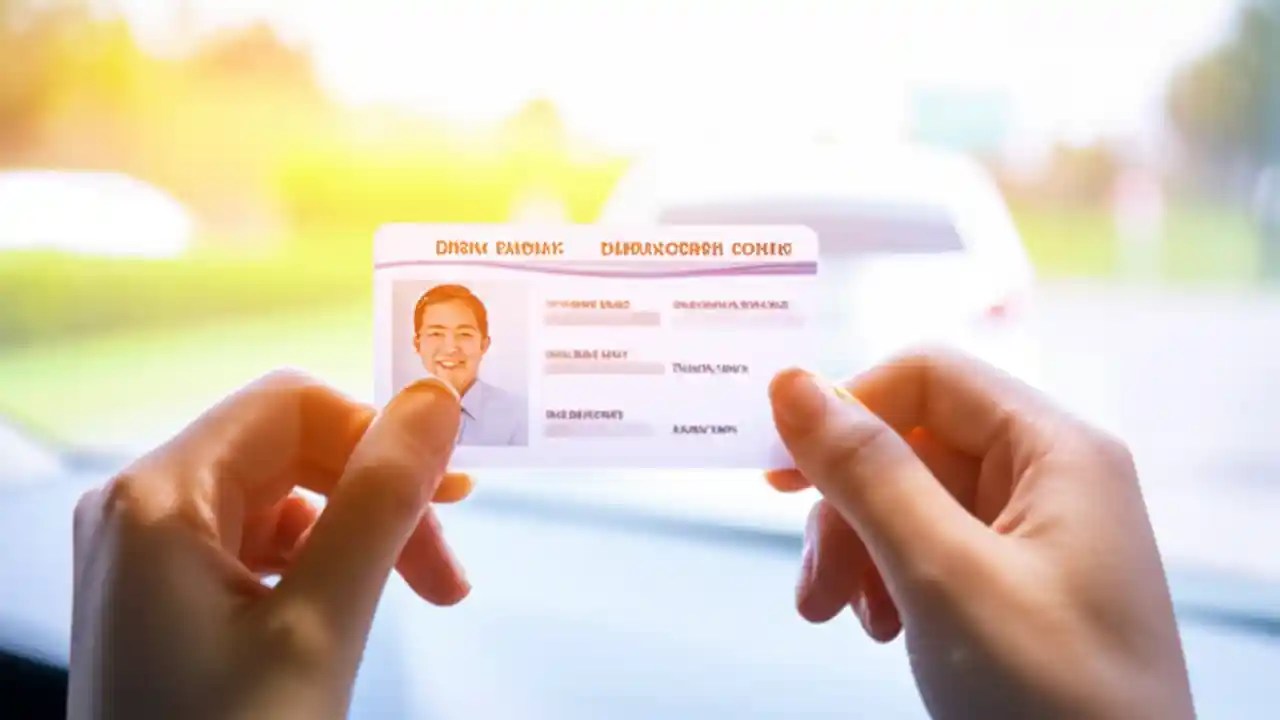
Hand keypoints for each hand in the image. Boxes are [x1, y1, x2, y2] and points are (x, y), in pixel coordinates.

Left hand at [70, 371, 468, 719]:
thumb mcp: (320, 622)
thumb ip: (379, 501)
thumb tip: (434, 400)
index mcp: (158, 498)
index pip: (290, 404)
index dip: (378, 430)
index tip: (455, 488)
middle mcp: (142, 511)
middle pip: (289, 450)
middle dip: (378, 496)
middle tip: (445, 569)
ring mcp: (149, 557)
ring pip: (282, 500)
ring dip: (361, 535)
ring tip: (421, 594)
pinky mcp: (165, 599)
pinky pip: (259, 546)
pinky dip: (323, 565)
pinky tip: (355, 606)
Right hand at [766, 350, 1193, 719]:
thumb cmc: (1053, 701)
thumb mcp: (943, 576)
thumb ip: (867, 472)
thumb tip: (792, 384)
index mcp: (1057, 452)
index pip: (929, 378)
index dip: (847, 408)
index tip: (779, 471)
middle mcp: (1051, 480)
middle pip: (911, 444)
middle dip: (846, 506)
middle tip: (814, 579)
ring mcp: (1036, 536)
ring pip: (910, 501)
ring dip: (857, 551)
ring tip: (838, 615)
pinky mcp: (1017, 585)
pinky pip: (929, 550)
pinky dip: (886, 580)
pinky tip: (882, 629)